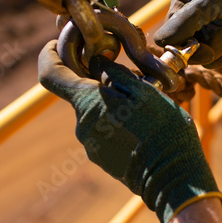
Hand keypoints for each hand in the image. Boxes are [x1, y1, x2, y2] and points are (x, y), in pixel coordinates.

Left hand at [38, 40, 221, 222]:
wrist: (172, 177)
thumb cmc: (162, 131)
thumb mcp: (145, 91)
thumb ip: (114, 74)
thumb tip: (96, 64)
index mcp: (88, 102)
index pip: (51, 74)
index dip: (49, 55)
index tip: (58, 44)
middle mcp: (82, 124)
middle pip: (84, 94)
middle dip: (104, 86)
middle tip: (138, 85)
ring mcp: (91, 144)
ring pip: (98, 113)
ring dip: (116, 107)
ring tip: (147, 114)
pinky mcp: (102, 159)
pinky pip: (105, 132)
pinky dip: (119, 126)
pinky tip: (143, 132)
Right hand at [155, 0, 221, 69]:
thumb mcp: (218, 0)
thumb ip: (189, 19)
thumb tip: (160, 41)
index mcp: (184, 3)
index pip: (169, 39)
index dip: (187, 48)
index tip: (204, 45)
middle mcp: (194, 20)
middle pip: (193, 56)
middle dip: (218, 49)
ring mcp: (213, 34)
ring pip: (214, 62)